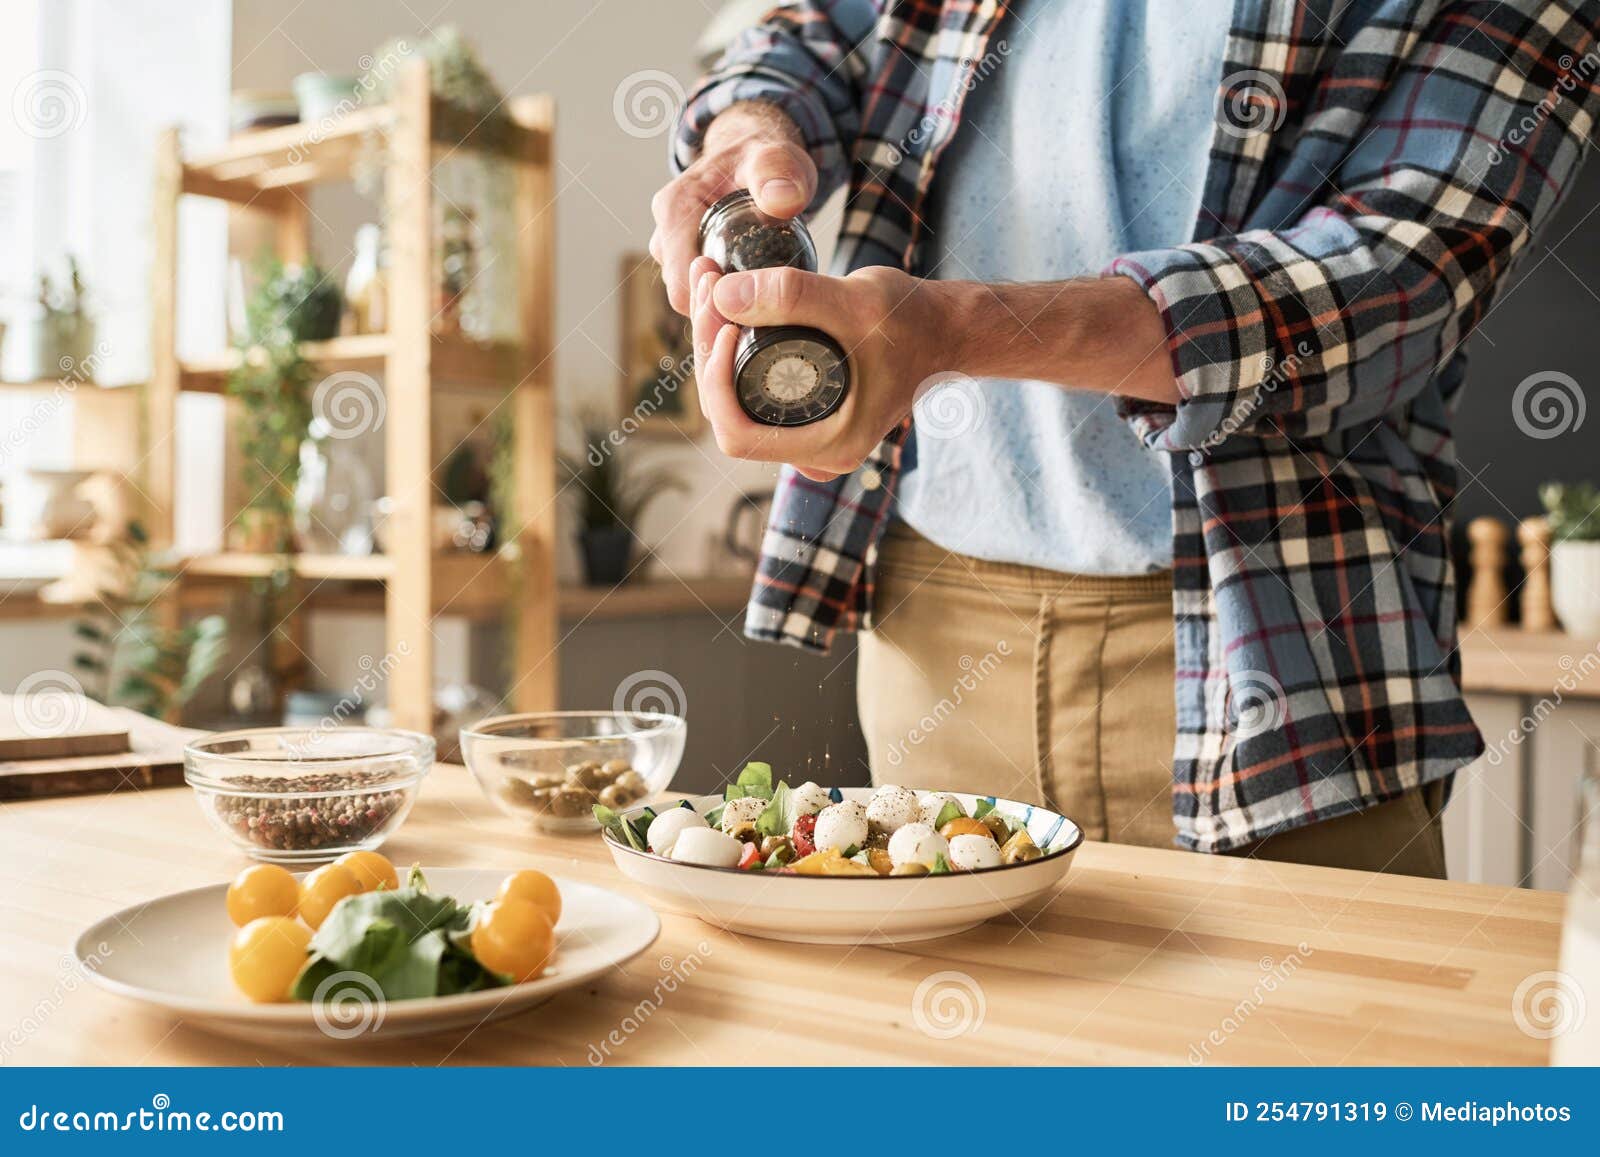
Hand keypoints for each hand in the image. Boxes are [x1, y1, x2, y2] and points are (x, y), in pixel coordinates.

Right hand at [649, 102, 816, 314]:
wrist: (752, 158)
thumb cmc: (761, 156)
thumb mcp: (776, 157)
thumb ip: (778, 171)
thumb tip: (782, 200)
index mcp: (674, 208)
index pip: (682, 279)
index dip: (716, 301)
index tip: (759, 304)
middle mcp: (665, 236)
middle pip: (685, 296)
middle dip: (721, 311)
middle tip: (771, 313)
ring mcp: (673, 255)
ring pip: (692, 301)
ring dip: (724, 312)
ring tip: (768, 309)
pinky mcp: (687, 267)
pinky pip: (701, 299)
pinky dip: (727, 308)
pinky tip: (759, 309)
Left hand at [688, 262, 953, 480]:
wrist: (947, 330)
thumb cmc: (915, 321)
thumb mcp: (857, 301)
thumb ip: (793, 296)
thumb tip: (722, 296)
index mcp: (828, 445)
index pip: (737, 434)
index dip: (716, 381)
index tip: (726, 322)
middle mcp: (814, 451)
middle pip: (729, 413)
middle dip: (709, 346)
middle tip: (708, 281)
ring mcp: (808, 433)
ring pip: (736, 399)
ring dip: (716, 341)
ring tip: (712, 280)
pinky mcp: (804, 410)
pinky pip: (752, 389)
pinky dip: (735, 346)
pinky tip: (728, 301)